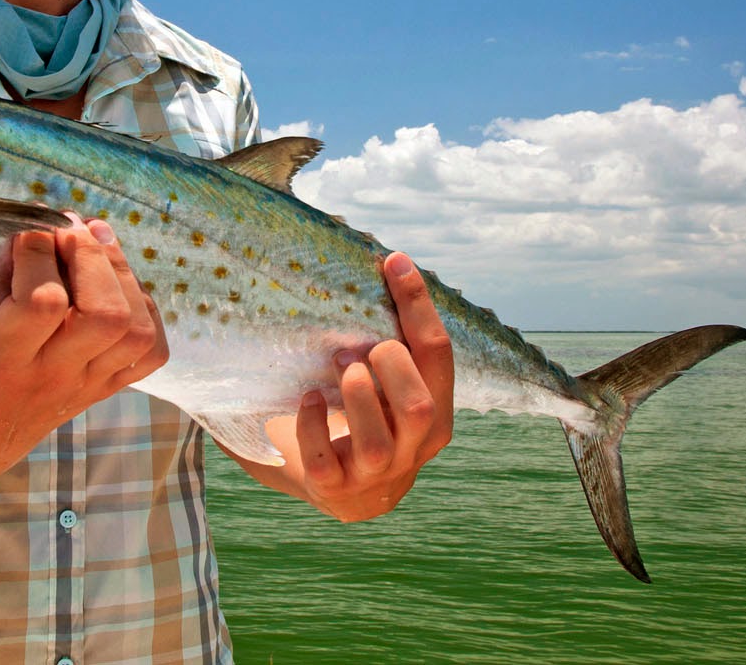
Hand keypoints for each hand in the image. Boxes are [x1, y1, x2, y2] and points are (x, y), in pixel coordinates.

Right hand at [0, 213, 168, 489]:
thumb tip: (29, 220)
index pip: (43, 303)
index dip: (40, 251)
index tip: (26, 230)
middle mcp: (49, 376)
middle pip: (106, 314)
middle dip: (92, 256)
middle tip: (69, 229)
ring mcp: (82, 387)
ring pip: (137, 331)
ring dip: (123, 276)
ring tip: (96, 245)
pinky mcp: (102, 391)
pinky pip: (151, 352)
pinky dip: (145, 310)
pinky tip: (117, 285)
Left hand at [292, 251, 453, 520]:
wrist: (345, 487)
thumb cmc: (368, 413)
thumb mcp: (390, 381)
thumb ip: (392, 336)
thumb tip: (376, 257)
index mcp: (439, 412)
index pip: (438, 354)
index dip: (416, 303)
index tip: (393, 260)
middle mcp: (415, 448)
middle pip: (419, 406)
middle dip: (390, 366)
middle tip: (361, 347)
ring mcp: (374, 471)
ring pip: (378, 438)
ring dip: (355, 394)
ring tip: (338, 368)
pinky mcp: (333, 486)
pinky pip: (323, 457)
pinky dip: (312, 421)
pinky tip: (307, 397)